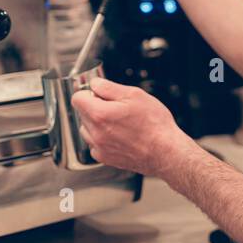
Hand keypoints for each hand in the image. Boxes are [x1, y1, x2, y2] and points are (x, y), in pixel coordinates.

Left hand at [70, 76, 196, 178]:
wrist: (166, 151)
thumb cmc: (154, 124)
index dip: (88, 93)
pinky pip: (95, 144)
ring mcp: (99, 147)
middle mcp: (95, 133)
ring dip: (97, 124)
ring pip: (87, 129)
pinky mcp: (105, 158)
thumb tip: (95, 84)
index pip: (77, 98)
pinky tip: (119, 136)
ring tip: (119, 123)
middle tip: (116, 108)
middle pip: (82, 113)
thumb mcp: (134, 95)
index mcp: (99, 114)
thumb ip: (108, 87)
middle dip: (95, 107)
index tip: (98, 94)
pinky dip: (102, 139)